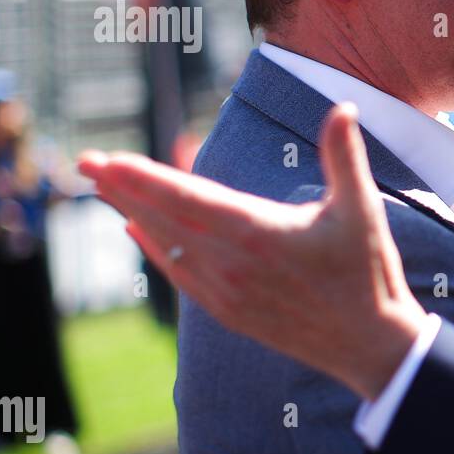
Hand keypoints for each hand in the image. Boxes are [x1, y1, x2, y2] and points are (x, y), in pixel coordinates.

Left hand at [78, 103, 425, 399]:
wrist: (370, 345)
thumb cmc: (368, 274)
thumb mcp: (362, 209)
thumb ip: (343, 156)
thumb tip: (343, 107)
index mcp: (259, 234)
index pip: (186, 198)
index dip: (143, 178)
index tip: (107, 160)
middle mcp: (232, 265)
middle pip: (163, 219)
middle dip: (121, 189)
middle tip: (84, 162)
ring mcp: (227, 292)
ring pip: (167, 246)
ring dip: (134, 215)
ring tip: (105, 189)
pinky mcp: (230, 311)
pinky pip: (181, 274)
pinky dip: (155, 250)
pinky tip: (138, 232)